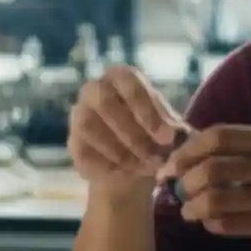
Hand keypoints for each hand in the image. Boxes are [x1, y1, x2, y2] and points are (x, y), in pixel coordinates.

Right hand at [68, 65, 188, 203]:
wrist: (135, 166)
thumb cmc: (155, 137)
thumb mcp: (171, 131)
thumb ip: (173, 130)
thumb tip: (177, 134)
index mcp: (122, 77)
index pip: (129, 82)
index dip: (147, 109)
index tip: (167, 137)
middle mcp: (95, 89)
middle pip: (104, 102)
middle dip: (133, 133)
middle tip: (156, 157)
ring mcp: (79, 114)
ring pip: (89, 126)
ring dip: (120, 151)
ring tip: (145, 167)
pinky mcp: (73, 143)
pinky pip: (83, 151)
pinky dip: (107, 165)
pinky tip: (128, 173)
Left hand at [157, 126, 250, 250]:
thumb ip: (240, 151)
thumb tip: (185, 144)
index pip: (220, 135)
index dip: (188, 150)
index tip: (172, 165)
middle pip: (214, 167)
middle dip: (186, 181)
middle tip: (177, 191)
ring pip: (218, 199)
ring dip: (194, 207)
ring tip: (188, 211)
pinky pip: (230, 224)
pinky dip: (212, 225)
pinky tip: (210, 224)